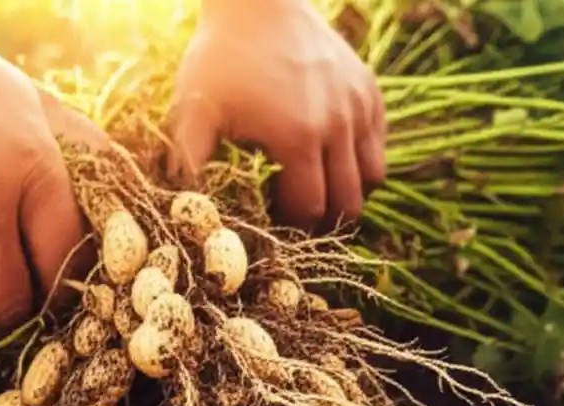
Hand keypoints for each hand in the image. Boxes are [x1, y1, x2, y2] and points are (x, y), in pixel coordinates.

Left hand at [169, 0, 386, 231]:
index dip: (290, 225)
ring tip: (316, 186)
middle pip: (348, 203)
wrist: (259, 0)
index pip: (309, 209)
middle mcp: (338, 125)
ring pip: (372, 176)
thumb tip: (185, 211)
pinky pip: (378, 142)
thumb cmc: (219, 57)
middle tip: (295, 214)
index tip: (270, 220)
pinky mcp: (369, 90)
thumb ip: (188, 165)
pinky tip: (327, 152)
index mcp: (297, 138)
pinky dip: (359, 158)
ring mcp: (358, 106)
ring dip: (347, 191)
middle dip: (323, 219)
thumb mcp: (193, 112)